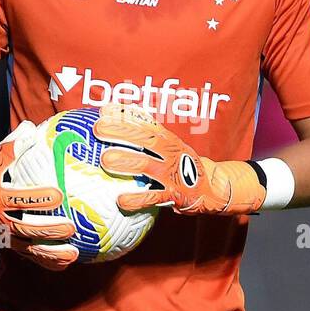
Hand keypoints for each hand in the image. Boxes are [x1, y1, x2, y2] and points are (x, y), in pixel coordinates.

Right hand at [0, 121, 79, 269]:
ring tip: (74, 253)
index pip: (19, 199)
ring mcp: (4, 234)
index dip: (38, 198)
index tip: (59, 194)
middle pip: (26, 228)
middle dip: (49, 230)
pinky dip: (48, 261)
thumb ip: (14, 143)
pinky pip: (30, 256)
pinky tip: (67, 262)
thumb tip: (31, 127)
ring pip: (29, 248)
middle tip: (71, 227)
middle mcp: (0, 218)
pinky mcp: (10, 244)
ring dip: (51, 252)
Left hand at [92, 104, 265, 215]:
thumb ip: (147, 134)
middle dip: (120, 132)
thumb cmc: (180, 165)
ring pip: (146, 165)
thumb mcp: (169, 145)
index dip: (125, 115)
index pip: (145, 122)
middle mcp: (171, 152)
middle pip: (143, 139)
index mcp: (168, 139)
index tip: (104, 110)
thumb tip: (114, 118)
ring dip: (125, 161)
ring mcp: (173, 172)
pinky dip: (136, 199)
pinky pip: (153, 197)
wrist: (212, 188)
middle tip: (98, 130)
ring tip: (105, 160)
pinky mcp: (175, 194)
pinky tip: (120, 200)